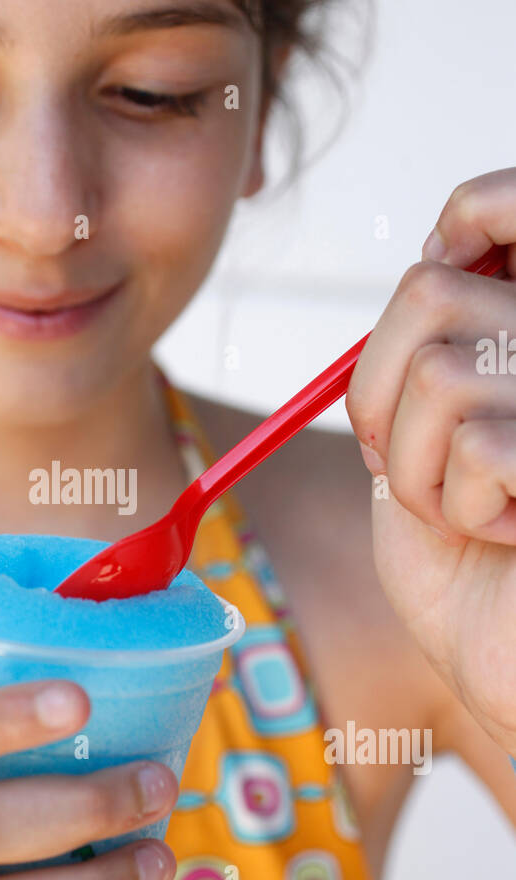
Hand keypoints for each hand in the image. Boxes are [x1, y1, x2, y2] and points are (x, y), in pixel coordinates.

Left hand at [346, 168, 515, 752]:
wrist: (507, 669)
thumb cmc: (468, 569)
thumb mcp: (430, 442)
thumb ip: (433, 356)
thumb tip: (434, 259)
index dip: (473, 210)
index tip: (438, 260)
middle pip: (429, 291)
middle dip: (376, 392)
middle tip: (403, 463)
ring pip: (436, 374)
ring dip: (412, 467)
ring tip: (460, 513)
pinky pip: (472, 444)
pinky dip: (454, 508)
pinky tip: (504, 537)